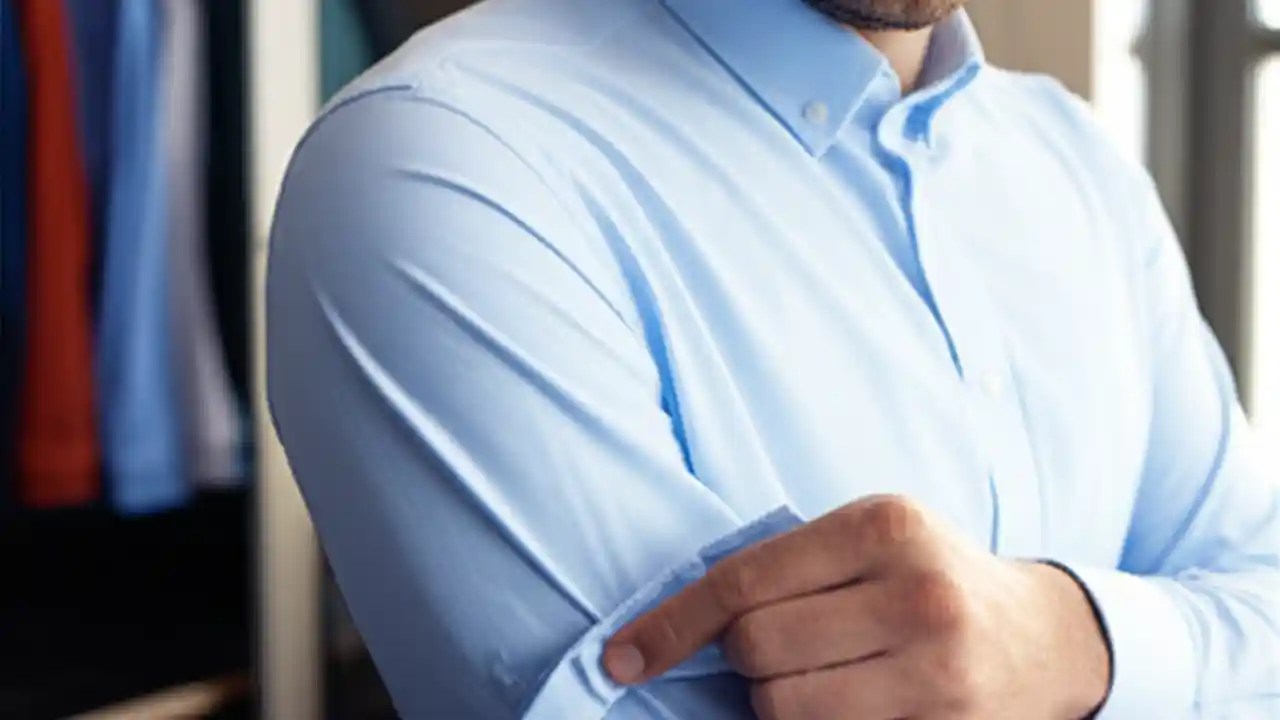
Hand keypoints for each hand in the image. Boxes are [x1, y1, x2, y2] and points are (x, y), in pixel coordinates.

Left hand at [603, 495, 1110, 718]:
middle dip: (744, 657)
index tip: (621, 659)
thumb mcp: (870, 536)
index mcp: (885, 527)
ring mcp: (937, 674)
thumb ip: (787, 565)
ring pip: (783, 709)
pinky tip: (844, 702)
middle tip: (782, 645)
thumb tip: (674, 628)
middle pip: (757, 650)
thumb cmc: (931, 576)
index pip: (743, 581)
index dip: (670, 624)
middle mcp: (916, 597)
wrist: (1046, 638)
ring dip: (777, 701)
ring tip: (822, 676)